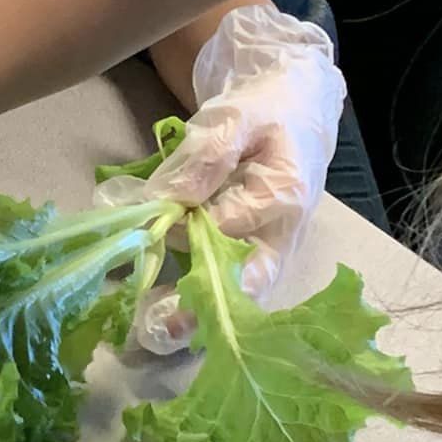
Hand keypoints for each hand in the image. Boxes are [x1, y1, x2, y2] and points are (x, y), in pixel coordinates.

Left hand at [98, 4, 341, 334]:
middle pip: (248, 282)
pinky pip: (233, 289)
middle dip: (200, 307)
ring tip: (153, 333)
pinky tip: (163, 318)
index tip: (144, 231)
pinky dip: (200, 305)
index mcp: (285, 192)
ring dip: (198, 315)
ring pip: (240, 296)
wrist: (298, 108)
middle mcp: (285, 233)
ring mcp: (273, 250)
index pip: (227, 223)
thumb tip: (167, 200)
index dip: (182, 231)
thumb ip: (204, 158)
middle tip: (155, 328)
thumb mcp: (233, 118)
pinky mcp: (258, 257)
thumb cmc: (264, 110)